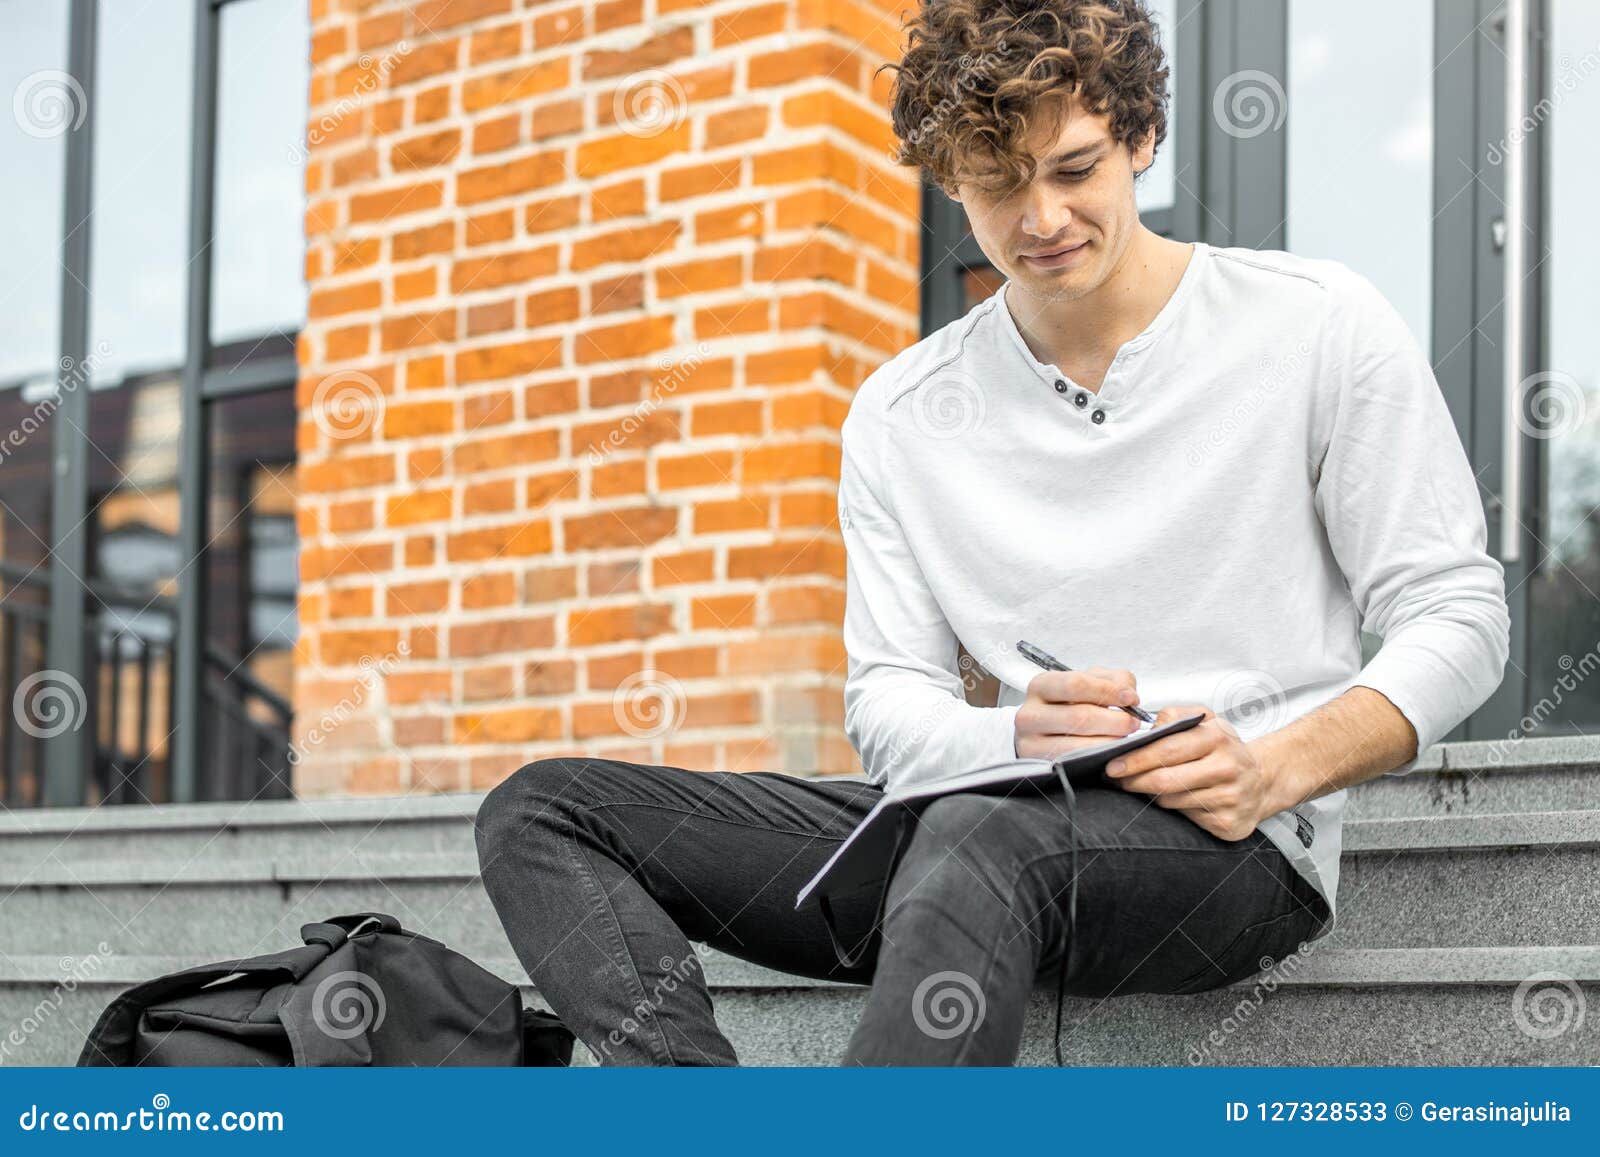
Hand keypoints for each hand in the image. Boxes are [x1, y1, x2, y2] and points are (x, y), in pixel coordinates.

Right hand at [1014, 666, 1142, 760]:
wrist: (1043, 733)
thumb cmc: (1070, 706)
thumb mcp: (1089, 684)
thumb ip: (1113, 680)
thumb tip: (1129, 695)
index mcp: (1041, 686)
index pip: (1076, 684)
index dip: (1108, 691)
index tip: (1131, 699)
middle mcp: (1030, 713)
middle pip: (1080, 716)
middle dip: (1115, 721)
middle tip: (1133, 723)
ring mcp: (1030, 741)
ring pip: (1078, 744)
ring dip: (1110, 742)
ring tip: (1125, 738)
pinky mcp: (1037, 764)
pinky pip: (1073, 763)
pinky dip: (1097, 758)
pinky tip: (1110, 753)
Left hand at [1102, 704, 1274, 840]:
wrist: (1262, 780)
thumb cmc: (1224, 749)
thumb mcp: (1206, 721)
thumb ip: (1175, 715)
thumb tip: (1148, 728)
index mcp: (1218, 738)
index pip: (1168, 749)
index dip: (1136, 758)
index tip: (1113, 764)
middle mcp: (1228, 768)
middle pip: (1167, 780)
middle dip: (1134, 780)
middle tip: (1115, 778)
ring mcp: (1231, 798)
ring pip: (1173, 801)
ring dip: (1151, 795)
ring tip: (1141, 785)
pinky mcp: (1230, 823)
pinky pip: (1187, 818)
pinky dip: (1174, 809)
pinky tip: (1172, 799)